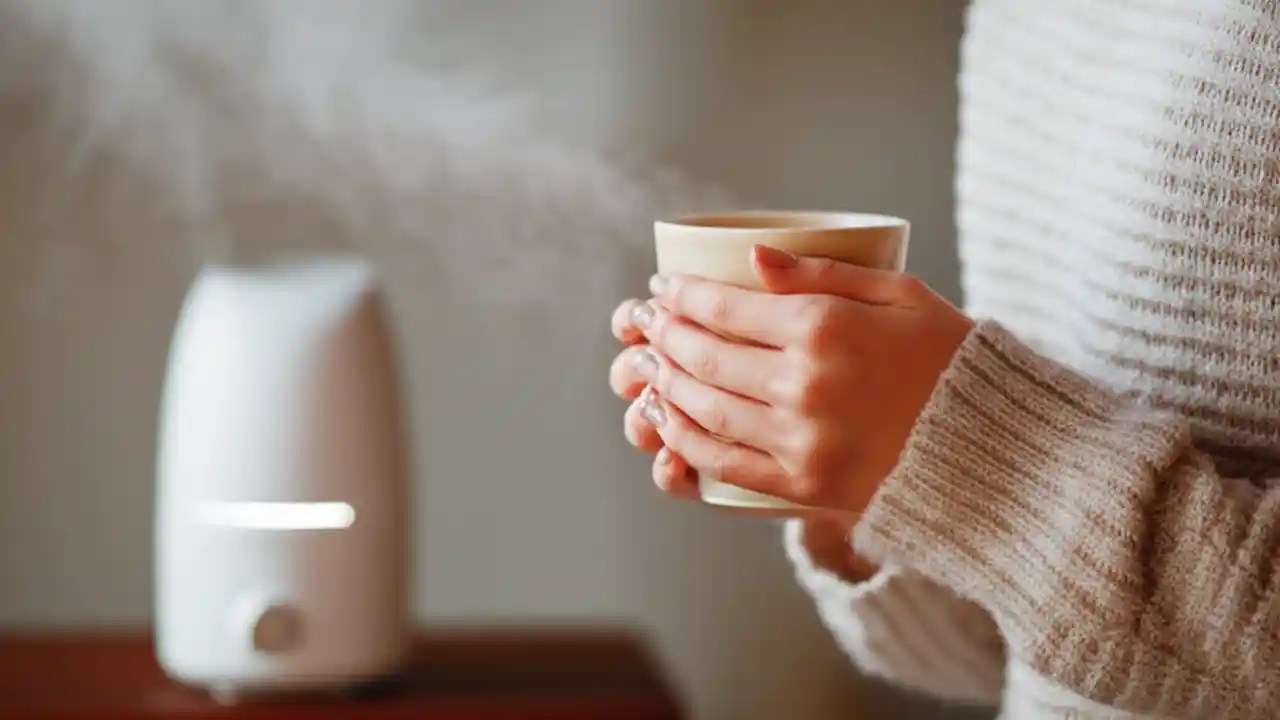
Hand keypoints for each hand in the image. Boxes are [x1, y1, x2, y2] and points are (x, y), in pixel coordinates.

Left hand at [609, 244, 972, 514]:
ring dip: (666, 384)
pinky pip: (725, 463)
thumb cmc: (949, 360)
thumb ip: (823, 273)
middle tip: (648, 323)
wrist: (993, 449)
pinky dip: (687, 440)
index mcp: (826, 329)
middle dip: (665, 335)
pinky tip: (667, 421)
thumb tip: (753, 257)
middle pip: (705, 356)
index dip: (684, 296)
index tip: (665, 288)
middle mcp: (804, 384)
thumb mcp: (901, 295)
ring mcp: (801, 440)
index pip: (726, 308)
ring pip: (705, 408)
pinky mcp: (804, 487)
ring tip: (650, 366)